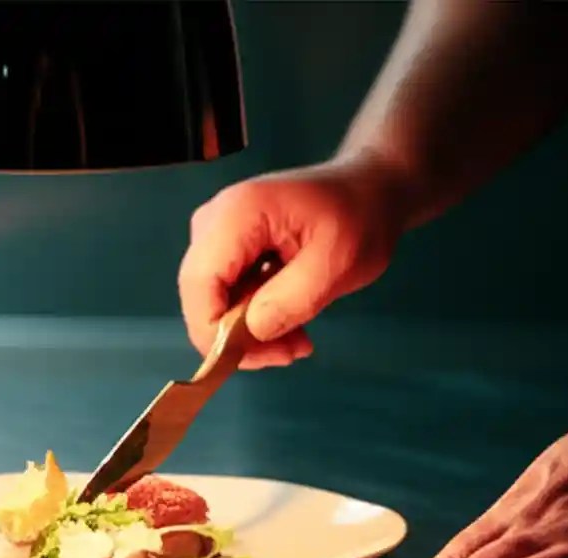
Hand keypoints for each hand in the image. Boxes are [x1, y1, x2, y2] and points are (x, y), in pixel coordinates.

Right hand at [178, 153, 409, 368]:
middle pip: (201, 295)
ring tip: (299, 341)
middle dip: (238, 337)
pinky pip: (226, 294)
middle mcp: (213, 220)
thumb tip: (251, 334)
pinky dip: (253, 317)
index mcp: (237, 214)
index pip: (200, 284)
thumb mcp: (337, 263)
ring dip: (250, 331)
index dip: (216, 332)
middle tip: (291, 352)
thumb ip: (292, 300)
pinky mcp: (227, 248)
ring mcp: (216, 233)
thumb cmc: (358, 219)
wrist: (367, 190)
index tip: (263, 357)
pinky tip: (290, 325)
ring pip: (212, 300)